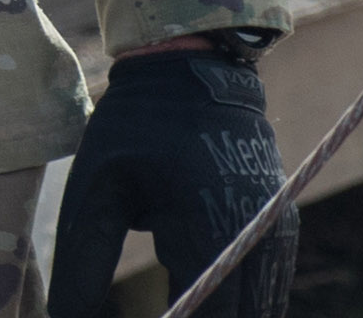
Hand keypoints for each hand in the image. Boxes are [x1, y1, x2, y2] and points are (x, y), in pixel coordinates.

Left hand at [48, 44, 291, 317]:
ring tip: (168, 302)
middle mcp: (256, 237)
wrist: (194, 70)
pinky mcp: (279, 229)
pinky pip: (264, 288)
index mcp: (208, 227)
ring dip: (215, 312)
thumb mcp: (96, 190)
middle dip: (195, 317)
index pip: (203, 316)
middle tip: (156, 309)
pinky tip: (193, 299)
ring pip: (258, 310)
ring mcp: (275, 234)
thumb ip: (83, 265)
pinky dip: (233, 302)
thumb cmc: (135, 127)